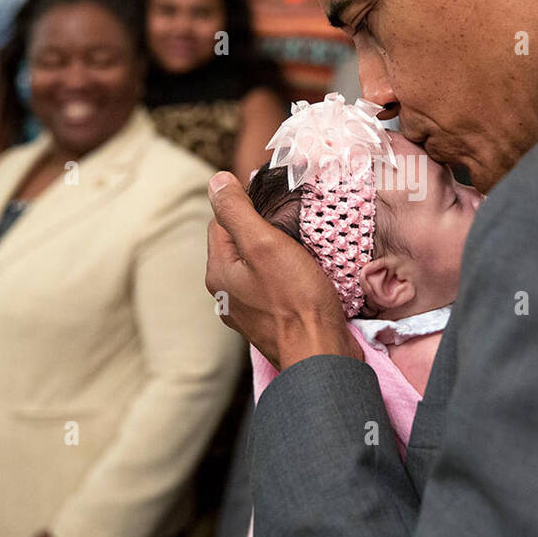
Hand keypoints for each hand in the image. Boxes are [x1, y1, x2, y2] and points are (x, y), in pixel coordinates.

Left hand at [205, 171, 362, 369]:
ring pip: (260, 265)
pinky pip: (276, 286)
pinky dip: (289, 274)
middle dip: (264, 228)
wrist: (321, 355)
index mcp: (219, 272)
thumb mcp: (265, 245)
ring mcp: (250, 311)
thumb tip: (216, 180)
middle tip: (294, 222)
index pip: (222, 221)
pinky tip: (307, 272)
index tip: (277, 201)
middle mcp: (228, 293)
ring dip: (279, 252)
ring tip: (303, 245)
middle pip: (241, 243)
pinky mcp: (273, 322)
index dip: (247, 204)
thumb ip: (237, 211)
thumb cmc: (295, 301)